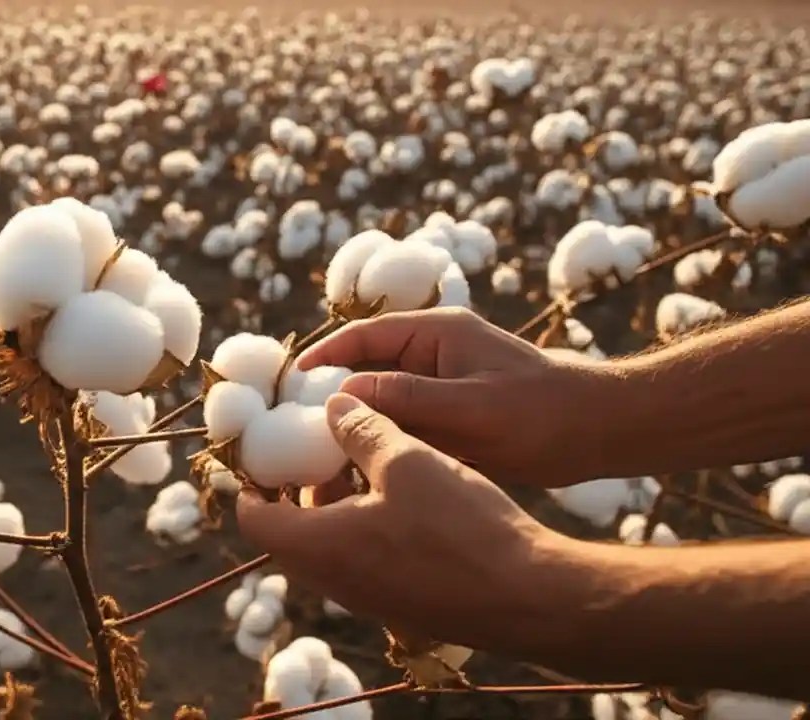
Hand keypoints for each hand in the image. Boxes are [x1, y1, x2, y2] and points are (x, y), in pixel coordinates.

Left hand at [237, 394, 577, 654]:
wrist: (529, 596)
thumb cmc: (460, 526)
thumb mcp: (407, 460)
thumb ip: (362, 431)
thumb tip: (334, 406)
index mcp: (316, 547)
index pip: (252, 518)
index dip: (250, 481)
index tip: (265, 448)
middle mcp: (331, 580)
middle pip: (290, 528)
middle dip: (299, 483)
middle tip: (317, 442)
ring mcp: (366, 596)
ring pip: (330, 541)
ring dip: (338, 500)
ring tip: (367, 454)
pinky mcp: (400, 601)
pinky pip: (363, 557)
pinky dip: (366, 521)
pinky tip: (405, 488)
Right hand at [297, 307, 607, 487]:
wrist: (598, 433)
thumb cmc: (541, 414)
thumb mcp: (469, 408)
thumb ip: (405, 397)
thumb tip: (343, 395)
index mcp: (436, 333)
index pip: (362, 336)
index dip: (322, 357)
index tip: (289, 383)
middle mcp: (433, 353)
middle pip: (365, 367)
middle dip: (331, 393)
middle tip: (292, 425)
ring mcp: (441, 384)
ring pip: (381, 399)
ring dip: (355, 420)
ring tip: (316, 450)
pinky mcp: (449, 414)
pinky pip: (402, 422)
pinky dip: (379, 438)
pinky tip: (358, 467)